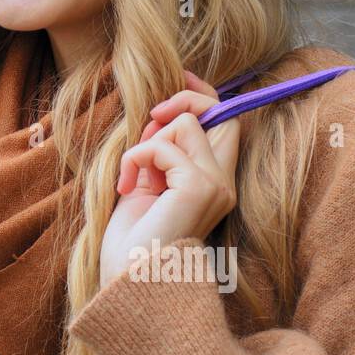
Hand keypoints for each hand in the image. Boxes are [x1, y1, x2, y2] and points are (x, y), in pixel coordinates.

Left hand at [97, 70, 241, 284]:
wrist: (129, 278)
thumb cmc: (133, 238)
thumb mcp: (146, 181)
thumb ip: (160, 149)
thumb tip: (159, 114)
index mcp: (213, 181)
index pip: (226, 121)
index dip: (203, 93)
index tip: (180, 76)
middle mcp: (223, 182)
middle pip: (219, 110)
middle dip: (181, 100)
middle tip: (148, 123)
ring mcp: (216, 184)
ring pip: (186, 122)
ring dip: (149, 140)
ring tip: (135, 174)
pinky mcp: (199, 186)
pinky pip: (161, 144)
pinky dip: (137, 157)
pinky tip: (129, 186)